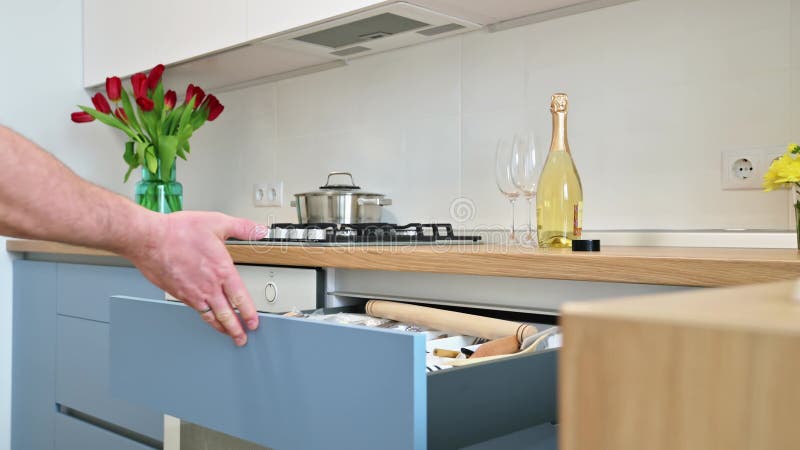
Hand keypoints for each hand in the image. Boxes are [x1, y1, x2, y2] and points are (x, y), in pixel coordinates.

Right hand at [124, 211, 265, 345]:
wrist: (148, 239)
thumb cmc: (178, 231)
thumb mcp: (217, 223)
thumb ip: (242, 228)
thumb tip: (260, 230)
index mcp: (221, 271)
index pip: (240, 299)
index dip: (249, 314)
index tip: (254, 323)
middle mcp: (207, 286)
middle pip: (226, 315)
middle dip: (236, 329)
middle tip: (242, 338)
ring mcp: (191, 292)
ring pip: (210, 316)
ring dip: (220, 327)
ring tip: (226, 333)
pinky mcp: (177, 293)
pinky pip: (195, 309)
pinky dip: (203, 316)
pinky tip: (205, 316)